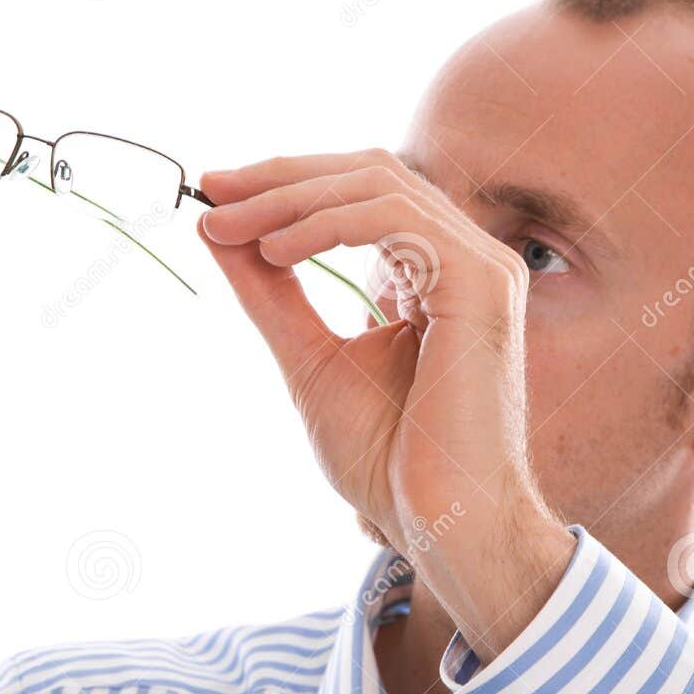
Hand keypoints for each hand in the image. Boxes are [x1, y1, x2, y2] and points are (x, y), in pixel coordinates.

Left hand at [198, 150, 574, 659]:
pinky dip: (326, 224)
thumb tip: (217, 232)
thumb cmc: (388, 459)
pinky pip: (396, 220)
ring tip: (229, 230)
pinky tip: (276, 251)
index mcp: (434, 273)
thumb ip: (270, 292)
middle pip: (368, 172)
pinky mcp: (481, 285)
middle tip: (212, 194)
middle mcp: (465, 259)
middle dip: (280, 177)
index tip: (214, 196)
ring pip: (377, 186)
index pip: (360, 192)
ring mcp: (481, 268)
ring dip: (290, 199)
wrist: (439, 520)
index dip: (286, 182)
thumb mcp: (307, 357)